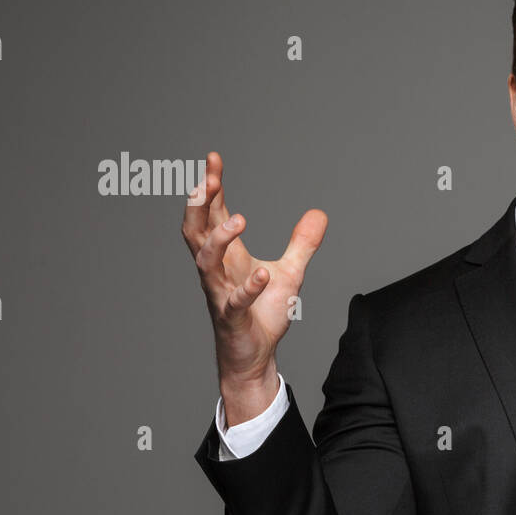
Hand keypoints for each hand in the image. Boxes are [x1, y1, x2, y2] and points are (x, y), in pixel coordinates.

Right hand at [181, 151, 327, 417]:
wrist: (255, 355)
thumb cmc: (263, 313)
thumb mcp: (290, 272)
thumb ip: (301, 243)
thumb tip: (319, 213)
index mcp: (227, 256)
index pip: (212, 214)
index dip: (211, 188)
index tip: (213, 159)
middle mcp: (217, 271)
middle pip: (196, 232)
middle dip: (198, 205)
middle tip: (207, 181)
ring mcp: (221, 294)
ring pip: (206, 263)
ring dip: (220, 240)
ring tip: (241, 220)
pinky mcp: (232, 319)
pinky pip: (235, 302)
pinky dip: (249, 288)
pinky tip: (263, 275)